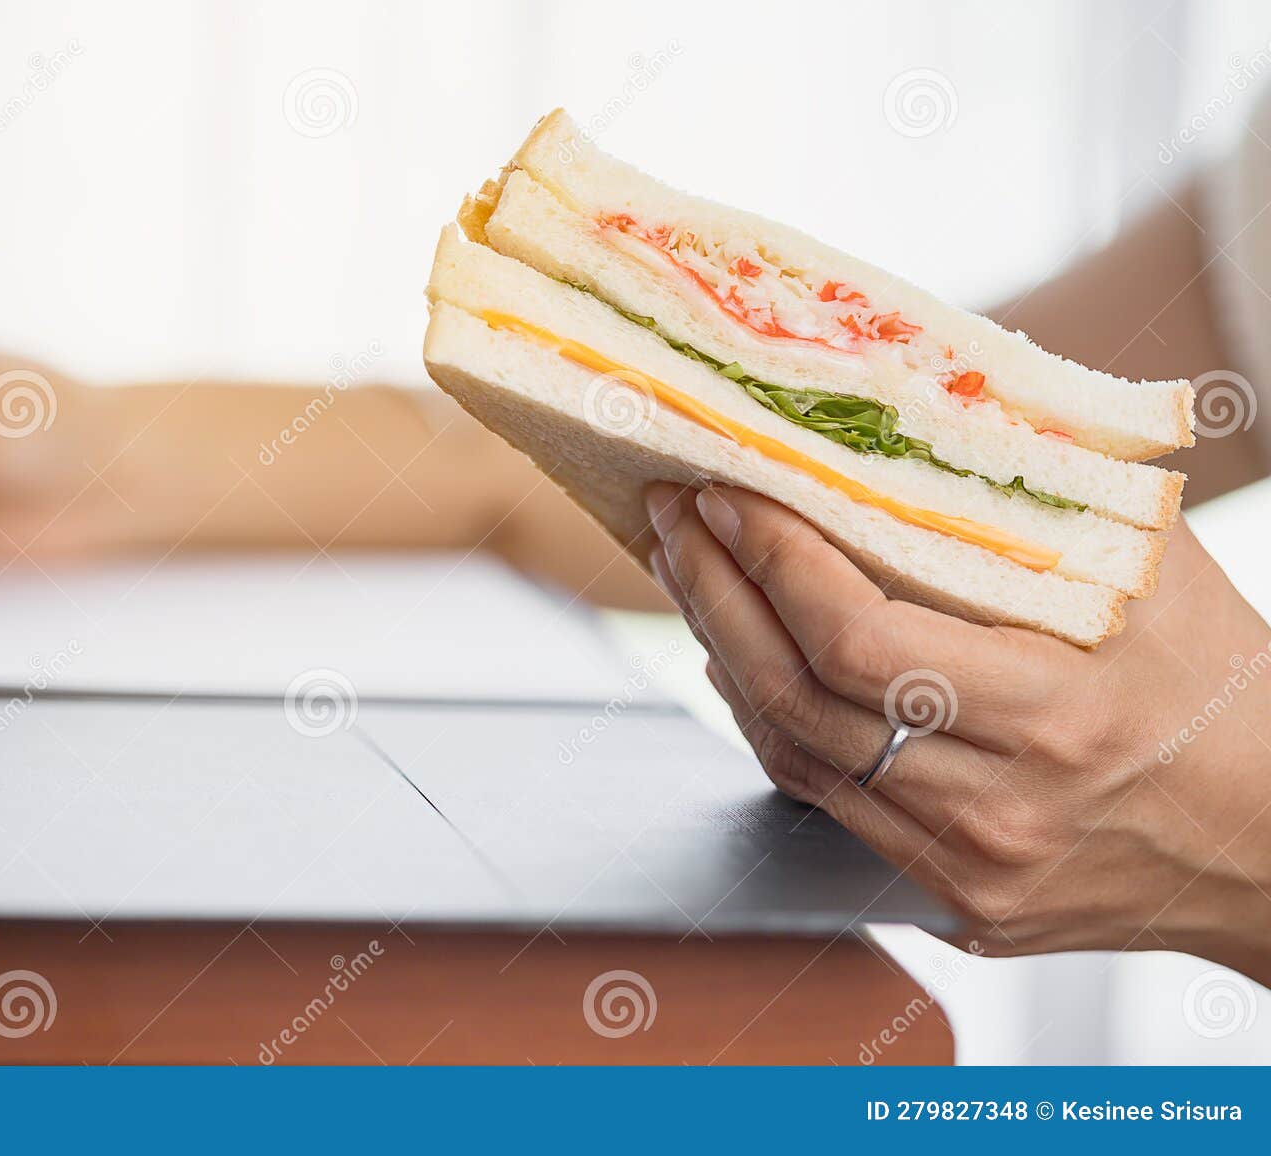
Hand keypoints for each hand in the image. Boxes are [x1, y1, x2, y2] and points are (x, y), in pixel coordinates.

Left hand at [644, 481, 1270, 984]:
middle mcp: (999, 808)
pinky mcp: (954, 901)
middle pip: (798, 700)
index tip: (725, 494)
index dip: (773, 562)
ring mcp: (969, 869)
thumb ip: (1038, 486)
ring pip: (793, 758)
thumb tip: (911, 391)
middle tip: (673, 517)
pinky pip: (824, 805)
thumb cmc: (1220, 682)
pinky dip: (769, 725)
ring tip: (691, 572)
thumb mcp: (1151, 567)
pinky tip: (744, 661)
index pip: (858, 640)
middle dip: (715, 595)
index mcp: (1055, 716)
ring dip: (724, 656)